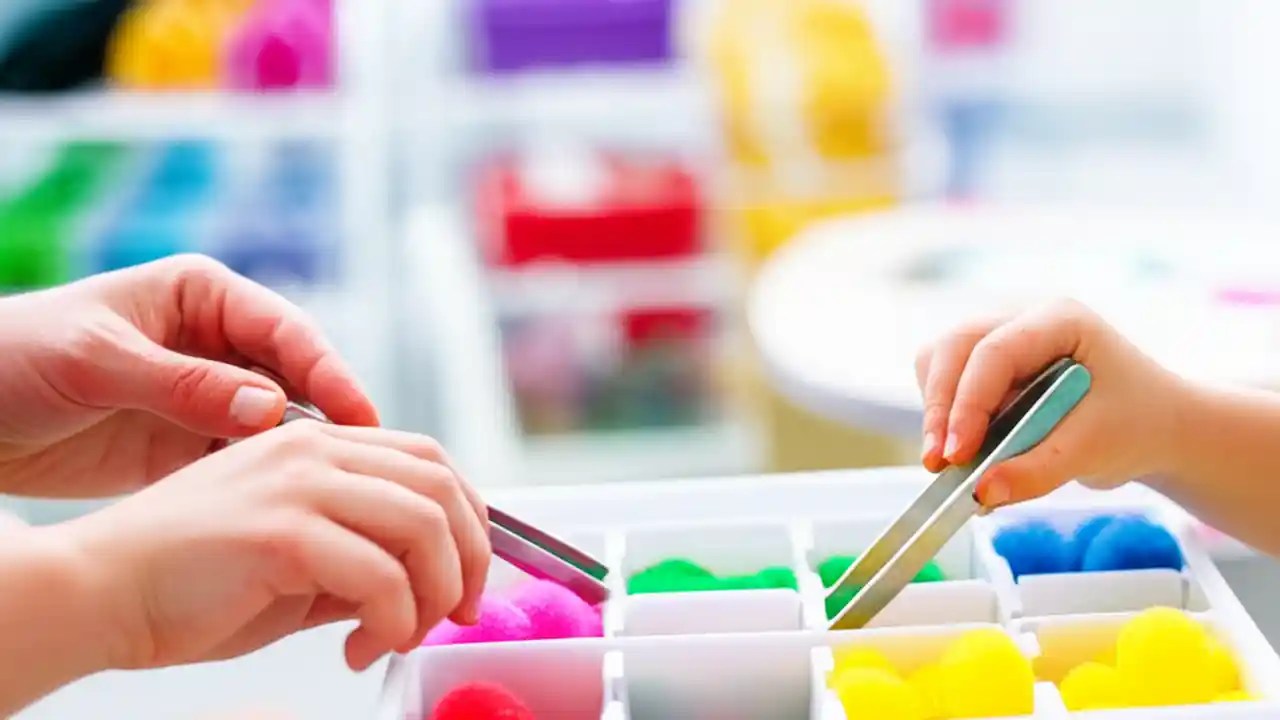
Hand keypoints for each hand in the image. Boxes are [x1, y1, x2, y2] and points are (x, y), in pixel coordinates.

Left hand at [0, 254, 377, 497]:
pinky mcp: (192, 443)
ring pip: (281, 425)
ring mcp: (209, 395)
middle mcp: (218, 342)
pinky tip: (293, 510)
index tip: (360, 417)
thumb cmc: (14, 357)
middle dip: (332, 419)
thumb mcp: (95, 361)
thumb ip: (183, 383)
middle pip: (298, 380)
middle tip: (367, 465)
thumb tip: (269, 409)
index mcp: (203, 297)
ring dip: (308, 456)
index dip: (329, 372)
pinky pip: (248, 461)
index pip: (286, 331)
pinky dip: (272, 483)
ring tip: (341, 495)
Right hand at [56, 420, 490, 673]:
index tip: (467, 577)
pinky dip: (392, 622)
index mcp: (318, 446)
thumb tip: (426, 585)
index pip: (430, 461)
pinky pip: (380, 576)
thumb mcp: (298, 560)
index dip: (469, 518)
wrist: (99, 593)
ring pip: (424, 525)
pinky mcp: (282, 532)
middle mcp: (314, 450)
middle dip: (471, 557)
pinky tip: (360, 647)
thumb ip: (362, 556)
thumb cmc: (188, 583)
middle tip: (457, 613)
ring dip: (435, 593)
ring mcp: (297, 484)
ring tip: (401, 634)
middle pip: (441, 486)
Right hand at [914, 299, 1188, 506]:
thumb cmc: (1137, 425)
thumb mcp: (1094, 450)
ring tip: (949, 460)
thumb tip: (980, 493)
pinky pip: (945, 382)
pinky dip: (944, 416)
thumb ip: (1036, 472)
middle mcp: (1022, 321)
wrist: (1156, 427)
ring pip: (938, 360)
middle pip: (954, 347)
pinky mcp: (987, 368)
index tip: (957, 455)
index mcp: (1058, 321)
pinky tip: (965, 450)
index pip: (993, 352)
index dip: (968, 403)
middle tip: (939, 462)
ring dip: (936, 409)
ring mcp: (1001, 339)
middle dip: (940, 406)